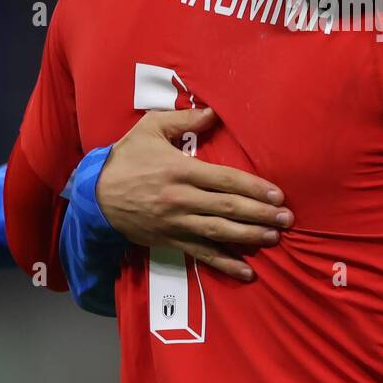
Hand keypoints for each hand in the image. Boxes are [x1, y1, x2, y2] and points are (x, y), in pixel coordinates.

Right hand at [97, 108, 291, 280]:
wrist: (95, 194)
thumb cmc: (126, 158)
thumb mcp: (150, 128)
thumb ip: (184, 118)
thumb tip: (213, 111)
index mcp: (180, 170)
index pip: (225, 180)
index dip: (254, 188)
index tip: (277, 194)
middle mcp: (182, 199)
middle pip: (228, 208)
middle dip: (261, 214)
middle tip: (287, 218)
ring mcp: (176, 223)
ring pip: (219, 232)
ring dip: (249, 236)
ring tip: (274, 237)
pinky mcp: (170, 240)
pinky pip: (201, 254)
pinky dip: (225, 264)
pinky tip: (246, 271)